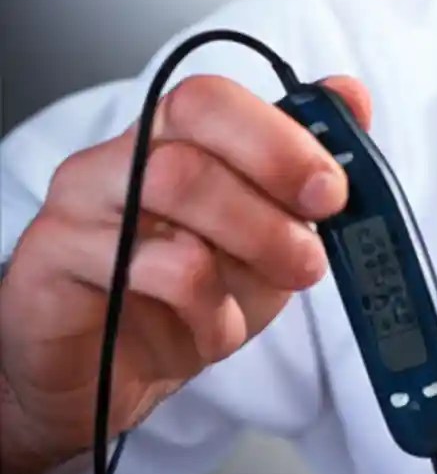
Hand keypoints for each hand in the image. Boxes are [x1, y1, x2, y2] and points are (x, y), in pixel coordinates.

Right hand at [0, 74, 371, 473]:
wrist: (109, 376)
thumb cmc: (186, 299)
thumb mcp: (268, 236)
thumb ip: (304, 172)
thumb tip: (350, 96)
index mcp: (169, 142)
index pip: (210, 100)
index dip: (280, 138)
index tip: (332, 189)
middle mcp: (117, 163)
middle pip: (194, 139)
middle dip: (274, 193)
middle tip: (312, 250)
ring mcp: (78, 209)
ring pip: (171, 184)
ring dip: (253, 242)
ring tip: (281, 284)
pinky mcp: (49, 265)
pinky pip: (148, 268)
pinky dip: (210, 309)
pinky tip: (216, 330)